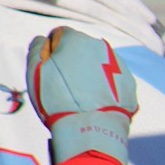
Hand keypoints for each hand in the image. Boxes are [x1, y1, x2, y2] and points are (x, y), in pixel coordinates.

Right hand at [26, 26, 138, 164]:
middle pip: (81, 50)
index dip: (51, 52)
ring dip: (90, 76)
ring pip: (98, 65)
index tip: (50, 70)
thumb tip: (43, 39)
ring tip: (81, 99)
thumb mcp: (35, 71)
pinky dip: (105, 89)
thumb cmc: (57, 99)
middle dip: (72, 63)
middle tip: (65, 88)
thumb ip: (36, 49)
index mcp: (76, 39)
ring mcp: (119, 64)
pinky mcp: (130, 83)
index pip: (59, 35)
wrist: (90, 128)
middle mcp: (101, 46)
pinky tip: (96, 104)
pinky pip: (113, 82)